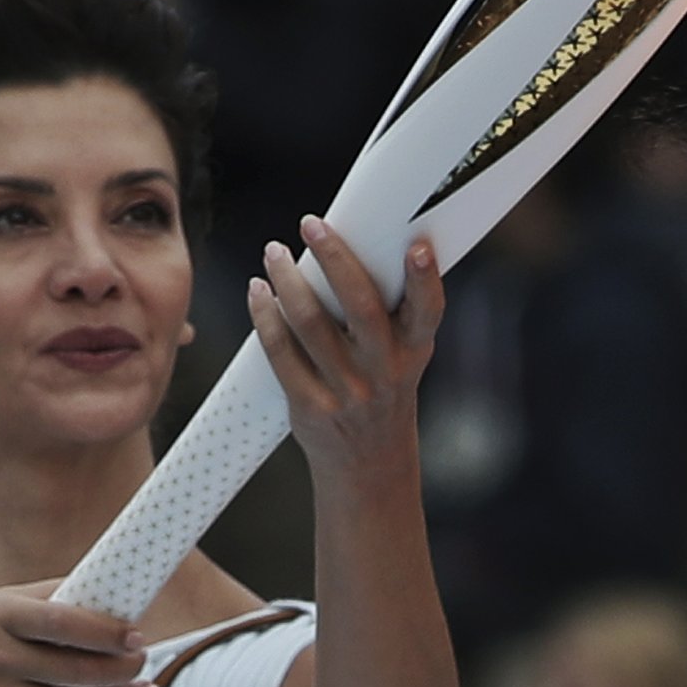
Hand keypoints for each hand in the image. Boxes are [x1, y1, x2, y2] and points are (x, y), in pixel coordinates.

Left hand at [250, 219, 444, 480]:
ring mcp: (346, 391)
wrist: (368, 463)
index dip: (425, 280)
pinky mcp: (310, 406)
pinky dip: (265, 316)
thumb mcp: (404, 357)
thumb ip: (390, 314)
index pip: (427, 311)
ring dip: (288, 279)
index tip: (417, 247)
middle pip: (360, 306)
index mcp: (413, 352)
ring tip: (275, 252)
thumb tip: (348, 249)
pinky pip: (280, 352)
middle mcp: (384, 371)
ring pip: (310, 322)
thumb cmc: (384, 391)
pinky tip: (259, 293)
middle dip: (335, 258)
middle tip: (311, 223)